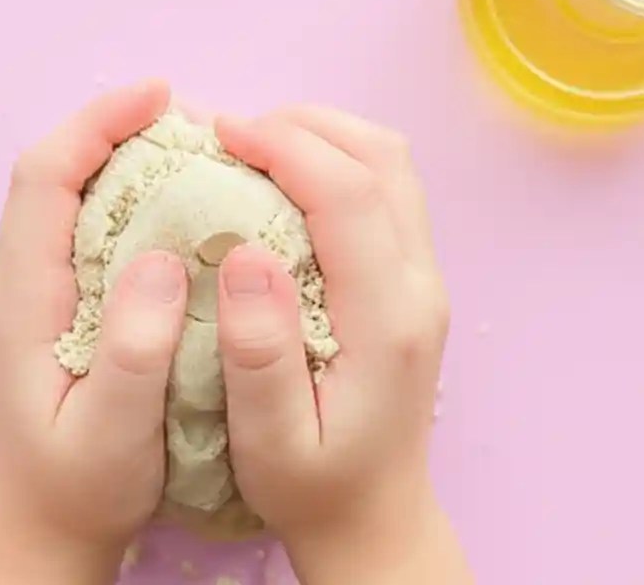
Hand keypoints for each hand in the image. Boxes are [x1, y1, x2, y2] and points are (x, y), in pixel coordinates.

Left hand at [0, 82, 185, 584]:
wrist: (53, 529)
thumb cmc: (82, 489)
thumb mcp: (112, 434)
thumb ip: (133, 350)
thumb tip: (165, 260)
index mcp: (24, 296)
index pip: (43, 176)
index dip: (95, 123)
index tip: (159, 96)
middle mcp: (25, 279)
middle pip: (57, 171)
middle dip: (115, 125)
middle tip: (191, 115)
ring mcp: (45, 290)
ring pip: (78, 194)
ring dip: (128, 157)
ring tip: (197, 146)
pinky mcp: (70, 305)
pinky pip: (100, 227)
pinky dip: (140, 199)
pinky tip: (190, 208)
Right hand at [214, 107, 471, 583]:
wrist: (373, 519)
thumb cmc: (314, 489)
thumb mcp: (270, 444)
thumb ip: (259, 354)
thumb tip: (244, 255)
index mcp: (387, 319)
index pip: (349, 194)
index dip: (285, 146)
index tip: (220, 133)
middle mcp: (419, 286)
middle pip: (383, 159)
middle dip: (305, 125)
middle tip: (230, 133)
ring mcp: (422, 280)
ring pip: (391, 167)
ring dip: (324, 137)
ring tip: (253, 147)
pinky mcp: (411, 283)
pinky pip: (385, 193)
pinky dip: (334, 164)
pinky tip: (282, 183)